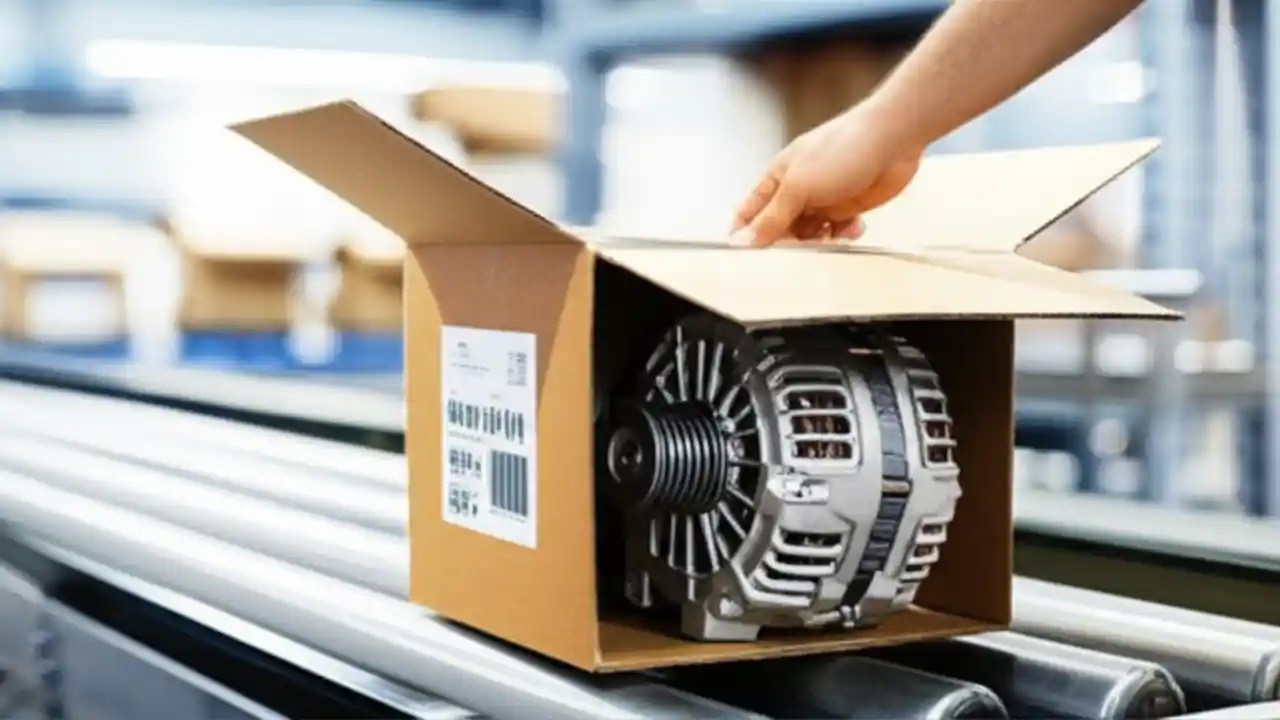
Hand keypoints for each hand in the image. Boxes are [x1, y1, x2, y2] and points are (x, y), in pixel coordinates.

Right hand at [730, 103, 924, 246]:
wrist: (893, 139)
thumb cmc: (842, 150)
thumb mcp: (798, 186)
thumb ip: (770, 217)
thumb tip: (742, 242)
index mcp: (777, 178)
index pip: (749, 212)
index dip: (746, 236)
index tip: (751, 260)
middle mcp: (797, 190)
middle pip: (779, 230)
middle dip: (788, 244)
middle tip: (800, 250)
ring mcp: (822, 199)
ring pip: (808, 235)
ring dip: (817, 242)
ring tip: (830, 236)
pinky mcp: (847, 207)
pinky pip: (836, 233)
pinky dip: (843, 235)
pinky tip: (853, 226)